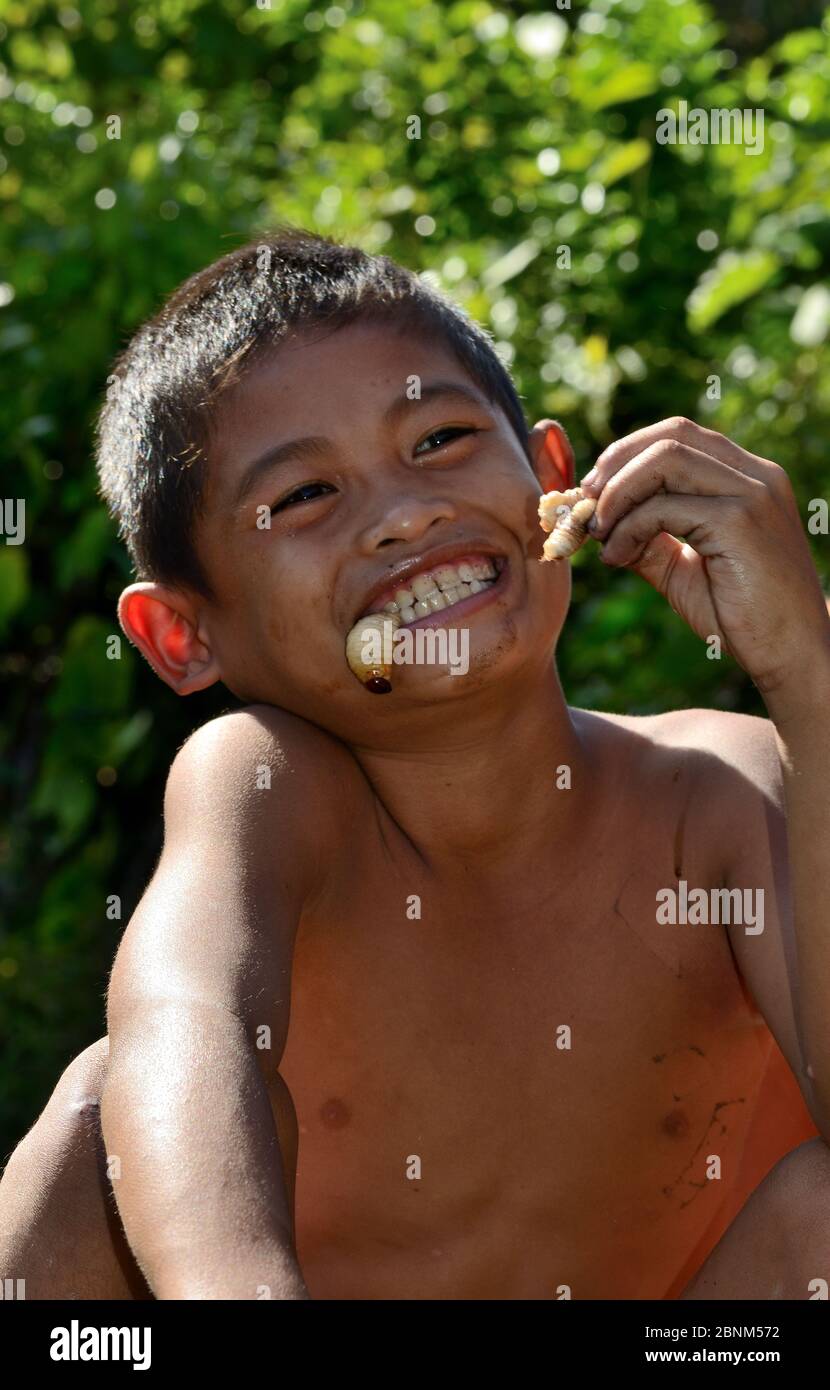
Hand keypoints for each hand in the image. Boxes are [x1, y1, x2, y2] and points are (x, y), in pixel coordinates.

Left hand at [580, 416, 829, 701]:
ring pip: (664, 458)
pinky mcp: (741, 522)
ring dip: (617, 493)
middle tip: (585, 506)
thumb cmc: (742, 615)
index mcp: (746, 477)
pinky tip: (616, 558)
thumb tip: (597, 520)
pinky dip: (628, 527)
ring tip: (598, 533)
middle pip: (670, 434)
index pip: (677, 435)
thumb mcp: (681, 568)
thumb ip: (646, 537)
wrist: (792, 655)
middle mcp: (755, 474)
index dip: (625, 454)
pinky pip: (665, 506)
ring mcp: (752, 493)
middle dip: (615, 465)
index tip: (592, 492)